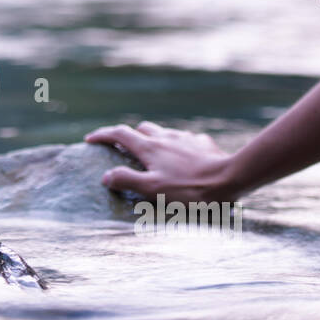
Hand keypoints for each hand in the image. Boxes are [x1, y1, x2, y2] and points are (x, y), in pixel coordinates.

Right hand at [84, 121, 241, 201]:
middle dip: (131, 136)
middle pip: (141, 128)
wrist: (229, 178)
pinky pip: (186, 140)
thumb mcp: (153, 190)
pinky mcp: (202, 143)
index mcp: (149, 148)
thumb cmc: (189, 189)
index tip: (90, 139)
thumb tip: (106, 176)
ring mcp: (185, 138)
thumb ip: (127, 181)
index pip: (119, 134)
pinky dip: (178, 146)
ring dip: (155, 140)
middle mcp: (165, 137)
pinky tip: (185, 159)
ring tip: (157, 157)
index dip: (102, 135)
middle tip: (127, 151)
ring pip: (164, 132)